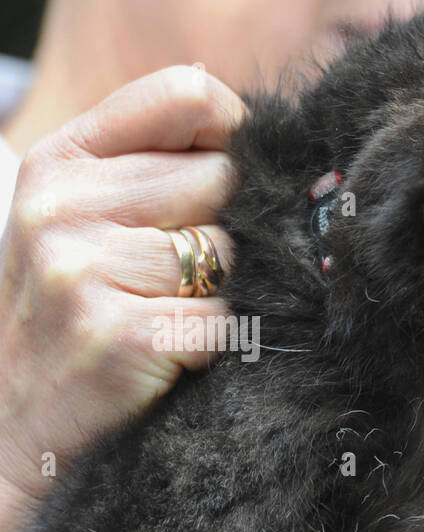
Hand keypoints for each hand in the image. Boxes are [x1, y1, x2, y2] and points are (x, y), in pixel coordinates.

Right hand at [0, 65, 243, 531]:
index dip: (237, 133)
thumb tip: (284, 148)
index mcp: (62, 160)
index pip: (188, 95)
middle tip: (194, 279)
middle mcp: (63, 204)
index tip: (241, 180)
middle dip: (233, 230)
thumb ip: (164, 168)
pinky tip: (182, 356)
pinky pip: (228, 317)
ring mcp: (84, 269)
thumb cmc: (82, 317)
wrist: (27, 433)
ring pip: (233, 252)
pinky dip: (223, 341)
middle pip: (225, 179)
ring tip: (178, 317)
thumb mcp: (93, 223)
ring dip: (228, 292)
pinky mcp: (122, 334)